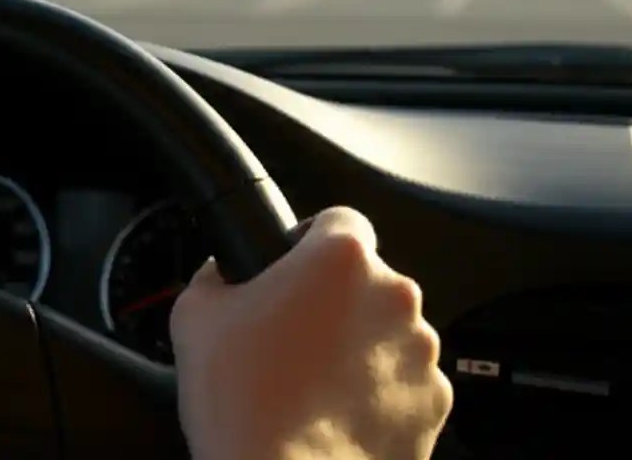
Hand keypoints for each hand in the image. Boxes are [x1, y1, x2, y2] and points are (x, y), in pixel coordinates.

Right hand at [171, 207, 451, 459]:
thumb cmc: (242, 403)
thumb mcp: (196, 315)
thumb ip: (218, 275)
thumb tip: (226, 274)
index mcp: (340, 259)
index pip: (339, 219)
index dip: (310, 241)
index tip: (295, 268)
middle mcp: (393, 295)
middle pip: (366, 280)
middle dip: (334, 302)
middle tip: (291, 338)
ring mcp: (421, 351)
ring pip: (387, 331)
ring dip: (359, 346)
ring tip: (311, 385)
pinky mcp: (435, 401)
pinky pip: (405, 381)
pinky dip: (379, 392)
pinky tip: (336, 413)